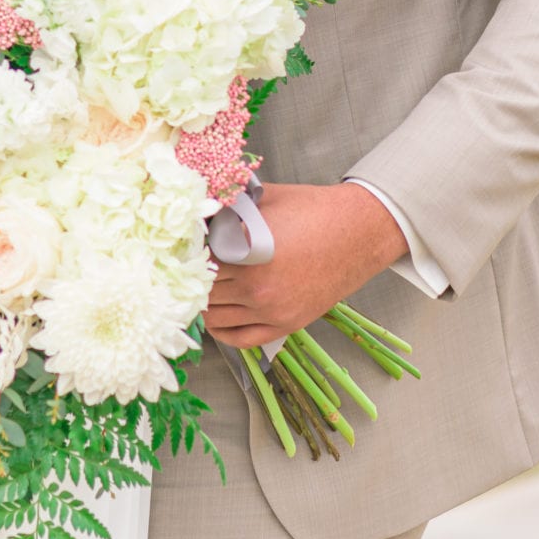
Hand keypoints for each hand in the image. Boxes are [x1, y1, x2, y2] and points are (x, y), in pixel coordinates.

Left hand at [204, 182, 407, 348]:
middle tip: (189, 267)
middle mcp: (255, 286)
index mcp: (245, 251)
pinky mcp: (284, 325)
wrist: (357, 232)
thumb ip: (226, 209)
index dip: (186, 253)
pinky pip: (239, 339)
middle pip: (202, 289)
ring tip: (203, 288)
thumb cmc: (312, 210)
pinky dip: (221, 330)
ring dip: (204, 303)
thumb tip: (196, 214)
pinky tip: (216, 315)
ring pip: (214, 316)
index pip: (196, 260)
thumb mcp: (262, 199)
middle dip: (193, 277)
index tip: (180, 248)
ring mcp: (270, 310)